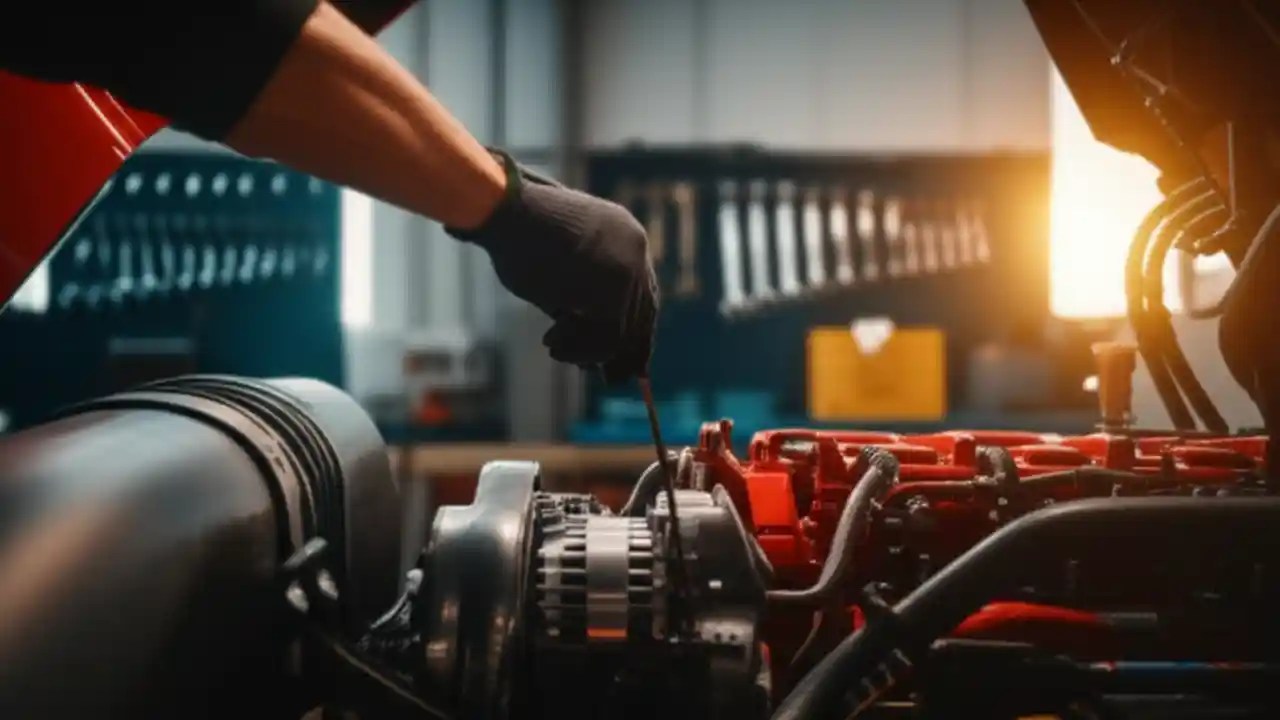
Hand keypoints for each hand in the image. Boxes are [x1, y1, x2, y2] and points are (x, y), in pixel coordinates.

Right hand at [447, 151, 657, 381]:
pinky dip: (577, 349)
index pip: (643, 290)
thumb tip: (592, 358)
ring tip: (554, 349)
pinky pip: (606, 339)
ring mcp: (628, 271)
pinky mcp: (613, 292)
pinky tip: (551, 343)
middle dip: (625, 351)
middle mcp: (636, 250)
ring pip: (622, 332)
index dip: (636, 327)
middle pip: (643, 313)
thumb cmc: (519, 236)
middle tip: (613, 379)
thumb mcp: (558, 271)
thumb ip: (579, 306)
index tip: (632, 358)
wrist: (509, 212)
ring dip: (585, 349)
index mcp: (626, 234)